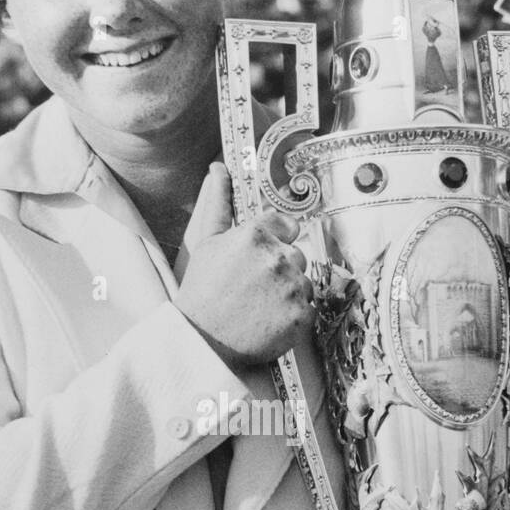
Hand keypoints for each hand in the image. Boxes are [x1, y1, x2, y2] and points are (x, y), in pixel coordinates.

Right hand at [175, 162, 313, 371]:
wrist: (202, 341)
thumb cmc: (201, 292)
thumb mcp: (206, 243)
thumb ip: (219, 204)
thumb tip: (218, 168)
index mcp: (256, 234)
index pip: (289, 226)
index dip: (278, 242)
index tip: (262, 260)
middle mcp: (278, 257)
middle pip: (297, 256)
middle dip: (282, 270)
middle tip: (254, 289)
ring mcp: (292, 287)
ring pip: (304, 283)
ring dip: (288, 294)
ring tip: (259, 307)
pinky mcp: (302, 316)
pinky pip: (308, 309)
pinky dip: (292, 317)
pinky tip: (268, 322)